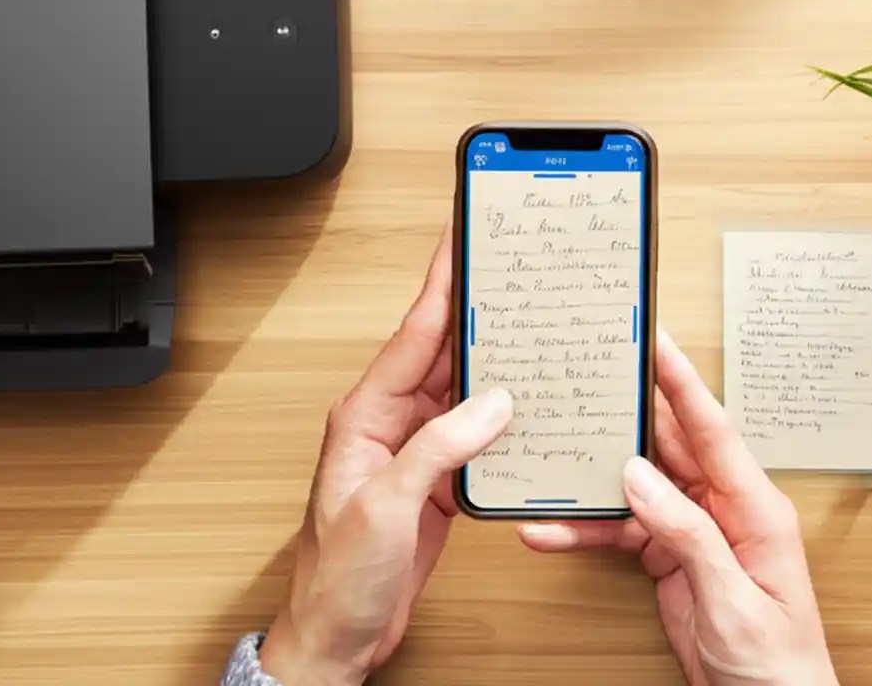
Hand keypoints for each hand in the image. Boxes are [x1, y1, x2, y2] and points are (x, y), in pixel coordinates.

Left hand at [260, 224, 512, 685]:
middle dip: (479, 311)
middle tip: (514, 270)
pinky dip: (506, 417)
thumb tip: (490, 404)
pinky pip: (477, 434)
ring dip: (497, 363)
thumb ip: (436, 449)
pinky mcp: (437, 480)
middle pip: (443, 353)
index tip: (460, 239)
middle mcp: (391, 424)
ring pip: (465, 391)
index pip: (412, 335)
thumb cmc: (338, 574)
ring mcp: (416, 450)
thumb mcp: (383, 506)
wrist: (339, 632)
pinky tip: (531, 402)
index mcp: (365, 416)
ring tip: (534, 324)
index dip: (440, 283)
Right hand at [519, 329, 837, 685]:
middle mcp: (724, 509)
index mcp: (756, 508)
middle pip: (668, 446)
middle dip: (627, 413)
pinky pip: (621, 530)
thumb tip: (640, 477)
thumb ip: (688, 534)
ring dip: (591, 485)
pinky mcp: (670, 556)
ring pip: (634, 488)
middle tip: (590, 378)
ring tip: (548, 468)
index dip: (682, 383)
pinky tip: (552, 531)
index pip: (714, 430)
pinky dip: (586, 530)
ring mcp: (696, 531)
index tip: (655, 342)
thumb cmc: (778, 665)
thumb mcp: (734, 600)